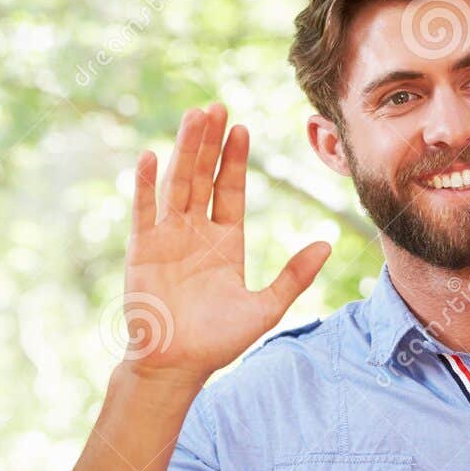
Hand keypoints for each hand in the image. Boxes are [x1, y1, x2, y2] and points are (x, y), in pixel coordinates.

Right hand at [122, 102, 332, 381]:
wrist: (178, 365)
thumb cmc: (219, 341)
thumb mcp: (266, 306)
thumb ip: (294, 275)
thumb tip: (327, 245)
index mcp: (225, 242)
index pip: (231, 190)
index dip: (235, 160)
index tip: (242, 128)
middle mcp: (195, 232)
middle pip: (203, 177)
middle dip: (209, 142)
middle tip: (217, 105)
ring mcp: (167, 237)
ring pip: (176, 184)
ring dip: (184, 150)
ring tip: (193, 116)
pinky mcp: (142, 249)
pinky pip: (144, 210)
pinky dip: (146, 184)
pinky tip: (151, 156)